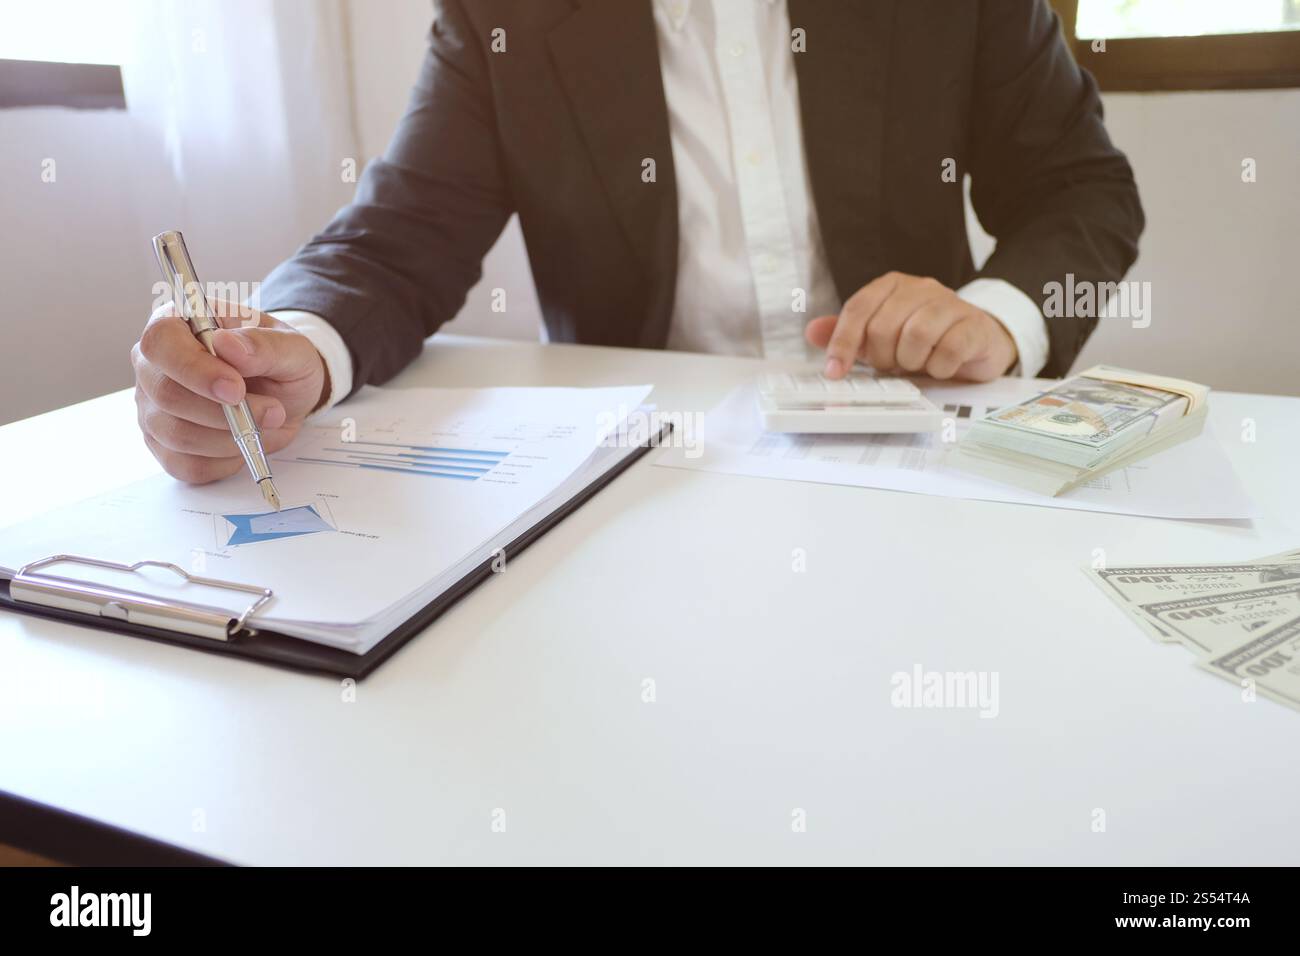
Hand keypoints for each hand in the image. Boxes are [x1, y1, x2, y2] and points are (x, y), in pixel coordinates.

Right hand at [131, 301, 328, 482]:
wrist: (286, 394)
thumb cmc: (280, 361)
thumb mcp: (292, 346)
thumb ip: (264, 344)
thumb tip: (228, 344)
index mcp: (177, 324)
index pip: (160, 341)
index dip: (194, 368)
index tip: (235, 388)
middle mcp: (154, 366)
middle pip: (165, 394)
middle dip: (224, 412)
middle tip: (272, 411)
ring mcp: (153, 408)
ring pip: (177, 434)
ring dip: (231, 437)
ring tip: (266, 423)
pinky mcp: (164, 445)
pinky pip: (187, 465)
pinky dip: (225, 461)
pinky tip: (244, 442)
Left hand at [804, 272, 1017, 381]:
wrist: (978, 338)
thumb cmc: (925, 337)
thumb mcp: (882, 335)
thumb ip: (849, 333)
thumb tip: (812, 332)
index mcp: (892, 286)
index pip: (857, 309)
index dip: (842, 343)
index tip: (834, 372)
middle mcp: (920, 288)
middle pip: (883, 327)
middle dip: (883, 357)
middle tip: (894, 364)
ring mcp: (950, 303)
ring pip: (916, 336)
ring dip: (911, 361)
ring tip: (918, 363)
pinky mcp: (973, 324)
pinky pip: (948, 350)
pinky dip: (939, 367)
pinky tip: (941, 366)